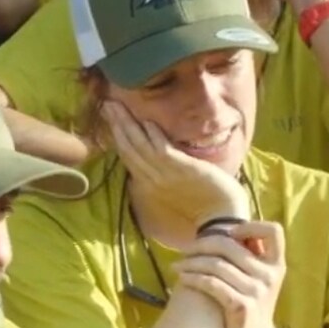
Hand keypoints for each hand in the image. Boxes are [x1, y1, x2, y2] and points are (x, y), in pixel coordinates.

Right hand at [100, 100, 249, 224]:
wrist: (221, 223)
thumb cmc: (205, 209)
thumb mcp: (178, 193)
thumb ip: (167, 177)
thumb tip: (163, 160)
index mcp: (149, 185)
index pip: (128, 156)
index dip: (117, 136)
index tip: (110, 119)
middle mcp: (152, 179)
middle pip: (128, 148)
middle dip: (117, 125)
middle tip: (106, 105)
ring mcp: (165, 174)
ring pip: (139, 146)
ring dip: (128, 125)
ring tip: (117, 106)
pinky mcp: (182, 169)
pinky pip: (162, 149)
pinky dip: (153, 135)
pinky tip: (146, 121)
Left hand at [175, 223, 289, 327]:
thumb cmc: (251, 309)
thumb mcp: (258, 282)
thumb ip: (249, 260)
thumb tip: (224, 232)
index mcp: (276, 265)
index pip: (273, 230)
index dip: (249, 226)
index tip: (228, 234)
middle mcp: (269, 275)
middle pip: (231, 245)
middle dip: (203, 244)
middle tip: (186, 250)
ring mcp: (256, 291)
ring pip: (216, 265)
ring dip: (191, 263)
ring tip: (177, 265)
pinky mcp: (241, 306)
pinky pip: (212, 284)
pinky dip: (193, 279)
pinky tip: (182, 279)